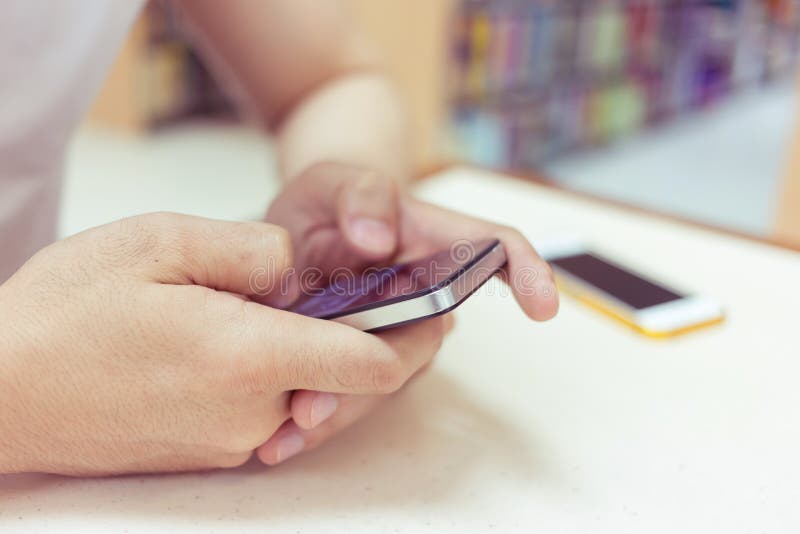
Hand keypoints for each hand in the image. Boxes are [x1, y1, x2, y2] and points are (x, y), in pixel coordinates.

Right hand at [0, 213, 443, 475]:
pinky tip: (253, 340)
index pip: (371, 363)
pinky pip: (268, 412)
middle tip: (384, 300)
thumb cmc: (64, 312)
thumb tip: (298, 266)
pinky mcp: (203, 452)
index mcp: (248, 356)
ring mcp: (226, 440)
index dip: (412, 336)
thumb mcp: (160, 242)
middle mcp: (248, 412)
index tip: (435, 310)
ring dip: (318, 357)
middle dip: (370, 341)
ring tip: (308, 309)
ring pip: (307, 396)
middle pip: (347, 384)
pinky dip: (279, 378)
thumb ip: (250, 249)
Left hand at [260, 162, 557, 463]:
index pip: (496, 250)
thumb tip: (378, 238)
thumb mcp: (333, 181)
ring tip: (287, 432)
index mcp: (434, 243)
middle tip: (313, 404)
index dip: (529, 274)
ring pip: (386, 380)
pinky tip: (280, 439)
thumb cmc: (327, 200)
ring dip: (341, 410)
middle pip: (424, 343)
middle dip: (378, 377)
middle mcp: (427, 297)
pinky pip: (354, 391)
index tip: (543, 306)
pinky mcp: (365, 358)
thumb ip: (360, 196)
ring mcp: (398, 333)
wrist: (298, 231)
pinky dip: (319, 416)